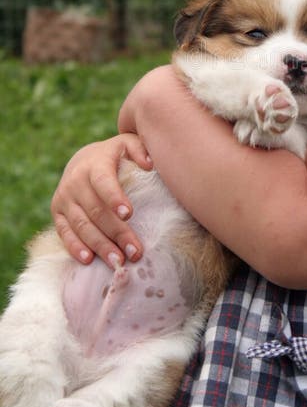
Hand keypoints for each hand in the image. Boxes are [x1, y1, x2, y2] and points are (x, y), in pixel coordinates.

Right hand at [51, 134, 150, 266]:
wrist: (83, 160)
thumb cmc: (115, 156)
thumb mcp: (128, 145)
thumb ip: (140, 150)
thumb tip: (149, 164)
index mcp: (95, 164)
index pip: (103, 182)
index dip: (114, 197)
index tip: (128, 214)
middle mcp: (76, 181)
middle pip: (96, 211)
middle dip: (116, 233)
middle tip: (135, 251)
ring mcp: (64, 198)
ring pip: (81, 225)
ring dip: (100, 245)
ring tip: (118, 261)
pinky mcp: (56, 212)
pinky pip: (64, 232)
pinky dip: (75, 247)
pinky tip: (88, 260)